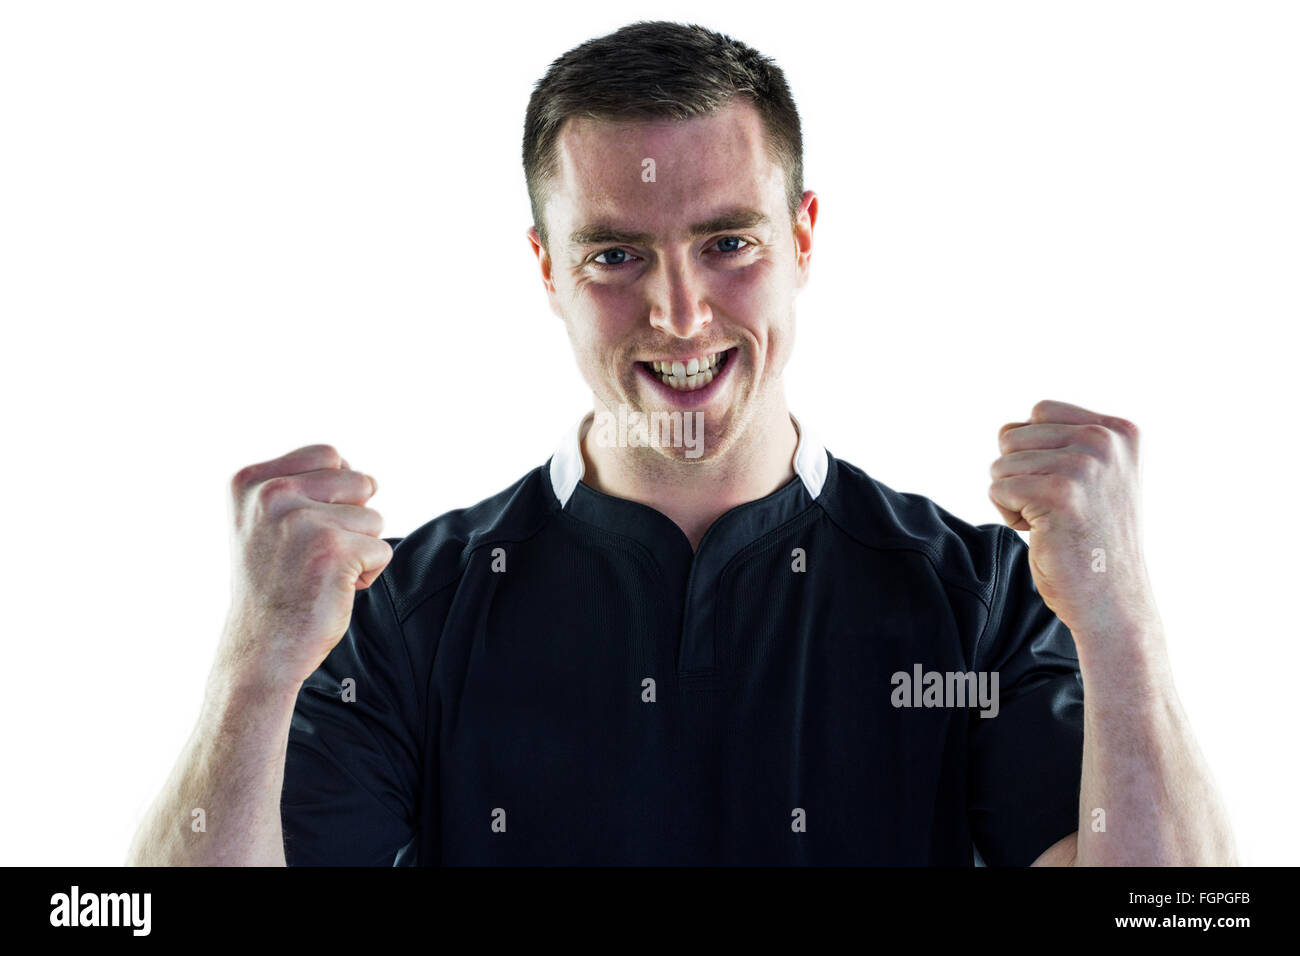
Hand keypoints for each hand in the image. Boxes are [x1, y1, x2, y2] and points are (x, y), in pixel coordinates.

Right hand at [220, 444, 391, 689]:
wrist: (262, 649)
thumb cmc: (275, 584)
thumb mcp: (266, 521)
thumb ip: (302, 486)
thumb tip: (362, 473)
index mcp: (251, 481)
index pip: (328, 454)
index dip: (336, 490)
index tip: (308, 526)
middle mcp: (271, 494)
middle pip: (358, 481)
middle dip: (353, 519)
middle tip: (315, 554)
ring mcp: (301, 521)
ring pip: (374, 517)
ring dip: (360, 548)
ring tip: (320, 573)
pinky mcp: (333, 550)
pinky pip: (382, 549)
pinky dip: (368, 573)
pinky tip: (332, 590)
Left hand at [989, 400, 1157, 639]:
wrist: (1113, 602)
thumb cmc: (1093, 542)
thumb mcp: (1095, 477)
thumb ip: (1065, 443)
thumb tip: (1006, 429)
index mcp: (1119, 431)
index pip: (1040, 411)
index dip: (1034, 452)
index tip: (1066, 488)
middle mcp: (1105, 440)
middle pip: (1013, 435)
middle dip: (1019, 475)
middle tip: (1057, 510)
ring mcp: (1084, 465)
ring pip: (1000, 464)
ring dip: (1014, 498)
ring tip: (1053, 523)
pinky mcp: (1059, 493)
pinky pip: (997, 489)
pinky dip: (1009, 515)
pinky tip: (1044, 535)